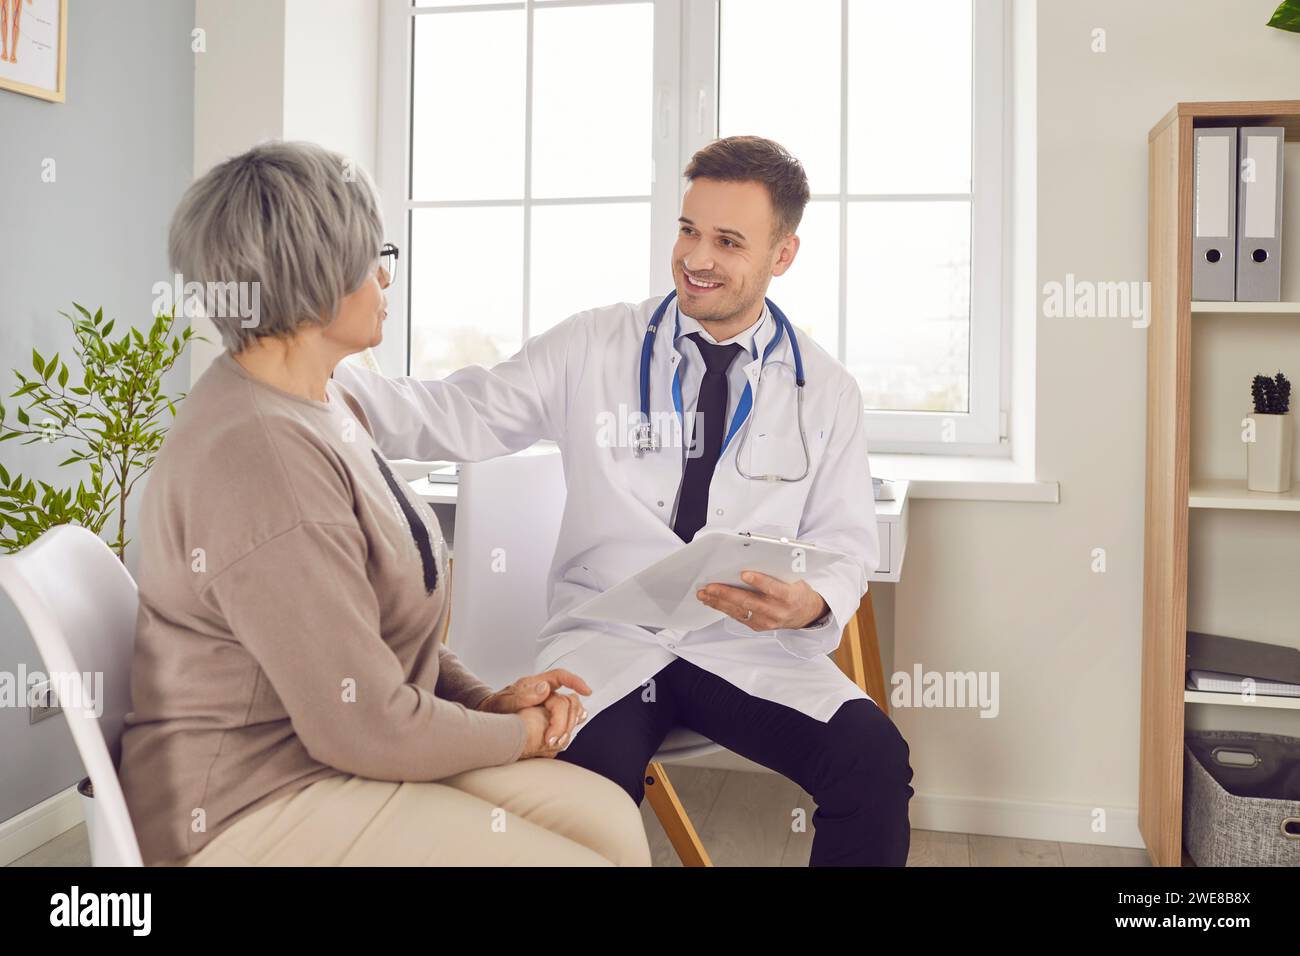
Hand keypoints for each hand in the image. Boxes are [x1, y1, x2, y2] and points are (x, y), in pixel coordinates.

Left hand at [478, 669, 590, 752]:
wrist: (490, 720)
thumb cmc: (494, 708)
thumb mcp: (504, 702)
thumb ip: (522, 696)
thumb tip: (545, 688)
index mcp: (536, 684)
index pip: (560, 677)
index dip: (575, 681)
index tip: (587, 691)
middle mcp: (546, 694)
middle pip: (567, 701)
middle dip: (564, 720)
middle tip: (552, 739)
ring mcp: (548, 707)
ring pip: (570, 713)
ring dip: (567, 728)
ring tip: (557, 742)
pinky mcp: (548, 720)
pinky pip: (565, 723)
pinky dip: (567, 731)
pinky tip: (562, 740)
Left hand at [698, 571, 828, 630]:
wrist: (805, 614)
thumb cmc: (797, 591)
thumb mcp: (795, 578)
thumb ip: (778, 570)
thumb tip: (755, 556)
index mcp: (789, 596)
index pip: (773, 589)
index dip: (759, 582)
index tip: (744, 574)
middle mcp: (777, 611)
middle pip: (749, 602)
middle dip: (727, 594)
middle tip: (710, 587)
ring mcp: (766, 621)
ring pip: (739, 611)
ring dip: (719, 602)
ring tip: (704, 594)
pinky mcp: (758, 626)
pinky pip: (738, 616)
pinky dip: (723, 608)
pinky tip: (712, 601)